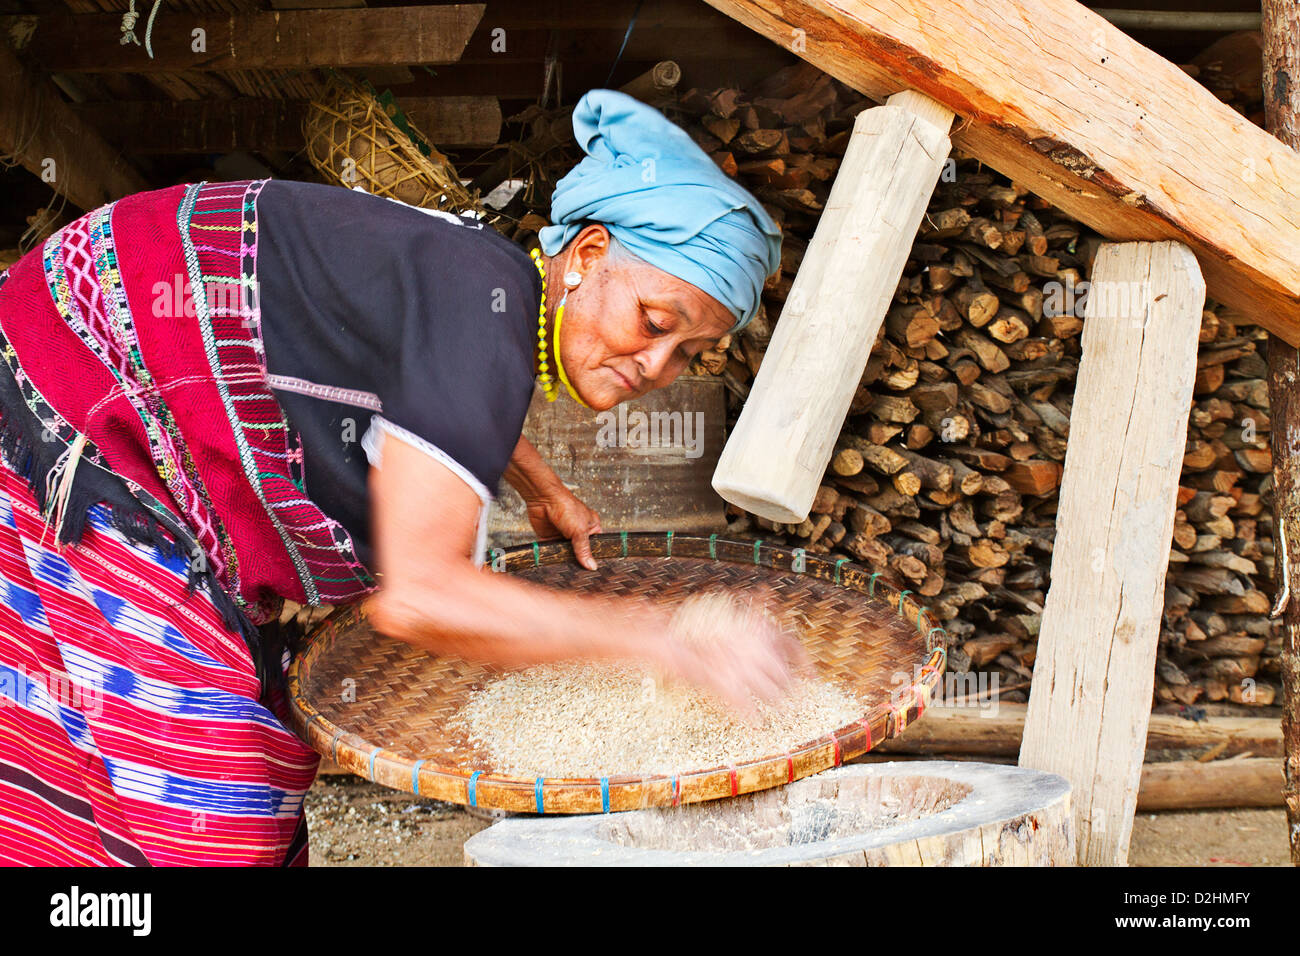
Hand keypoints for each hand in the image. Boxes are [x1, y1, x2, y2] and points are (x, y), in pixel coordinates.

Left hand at [524, 486, 602, 569]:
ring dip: (564, 560)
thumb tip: (591, 566)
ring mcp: (563, 536)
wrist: (543, 498)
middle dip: (578, 561)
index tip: (593, 569)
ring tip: (566, 570)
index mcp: (590, 527)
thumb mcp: (580, 530)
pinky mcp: (550, 538)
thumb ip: (584, 549)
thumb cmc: (566, 506)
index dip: (594, 557)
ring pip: (566, 554)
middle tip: (579, 573)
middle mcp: (577, 532)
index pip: (595, 546)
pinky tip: (553, 563)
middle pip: (580, 552)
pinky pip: (552, 552)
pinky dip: (551, 557)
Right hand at [648, 591, 808, 721]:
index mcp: (759, 628)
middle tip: (790, 695)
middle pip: (784, 674)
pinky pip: (745, 705)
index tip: (813, 677)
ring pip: (770, 692)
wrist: (666, 636)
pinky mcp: (724, 684)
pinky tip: (756, 723)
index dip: (806, 663)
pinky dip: (751, 716)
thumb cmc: (696, 624)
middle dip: (789, 687)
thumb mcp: (726, 608)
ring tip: (777, 709)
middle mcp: (755, 647)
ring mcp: (740, 667)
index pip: (793, 647)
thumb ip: (750, 605)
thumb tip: (765, 593)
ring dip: (775, 702)